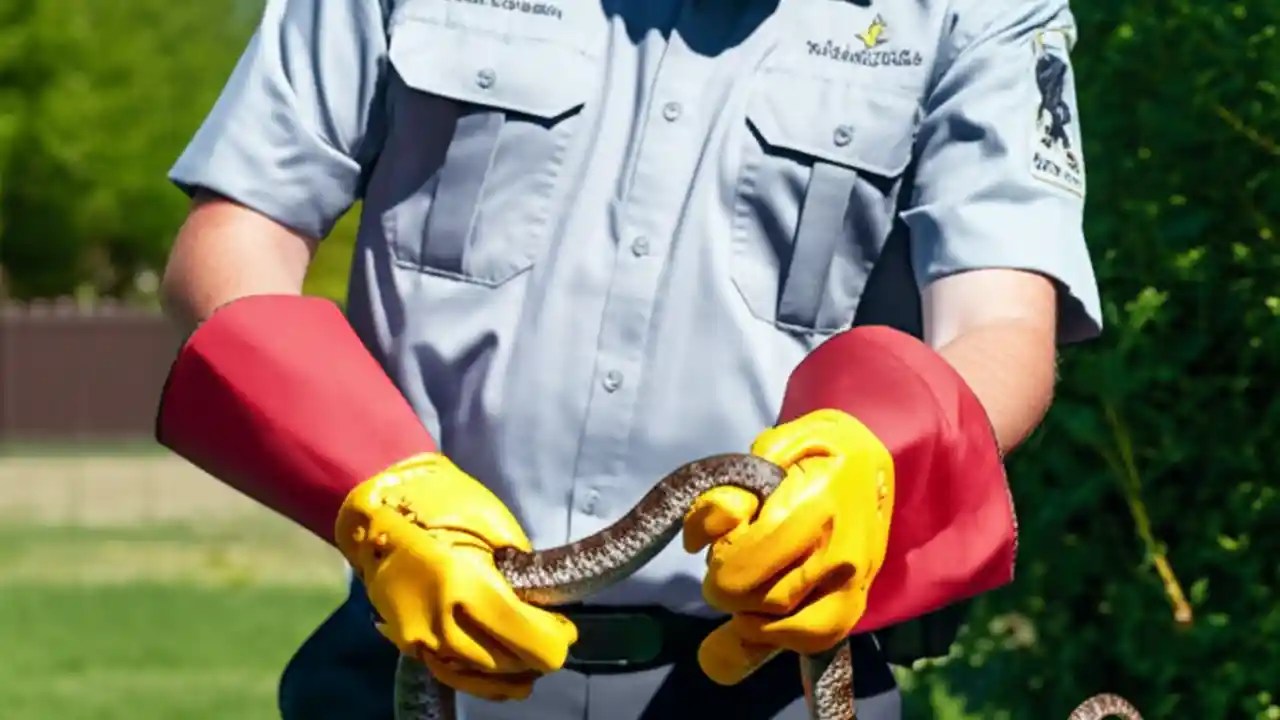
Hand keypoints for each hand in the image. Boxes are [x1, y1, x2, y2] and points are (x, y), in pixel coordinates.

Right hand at [334, 453, 577, 700]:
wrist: (373, 508)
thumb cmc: (438, 501)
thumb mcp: (492, 524)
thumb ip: (521, 568)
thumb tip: (543, 603)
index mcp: (462, 584)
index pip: (525, 637)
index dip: (554, 638)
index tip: (567, 628)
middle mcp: (437, 623)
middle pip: (505, 662)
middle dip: (537, 652)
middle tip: (555, 635)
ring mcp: (417, 639)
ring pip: (478, 676)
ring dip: (512, 672)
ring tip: (533, 663)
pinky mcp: (407, 644)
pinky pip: (451, 674)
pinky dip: (481, 679)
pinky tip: (504, 675)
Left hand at [682, 409, 894, 684]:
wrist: (870, 461)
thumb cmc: (813, 451)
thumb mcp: (767, 449)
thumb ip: (730, 486)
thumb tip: (703, 536)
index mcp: (812, 507)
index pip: (744, 568)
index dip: (718, 565)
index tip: (714, 547)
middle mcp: (839, 552)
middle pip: (760, 601)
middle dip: (730, 589)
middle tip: (729, 565)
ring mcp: (854, 581)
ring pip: (786, 626)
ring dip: (752, 615)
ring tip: (746, 590)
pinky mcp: (860, 597)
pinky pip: (818, 637)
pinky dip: (784, 635)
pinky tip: (767, 616)